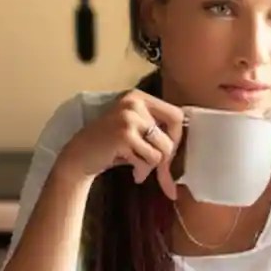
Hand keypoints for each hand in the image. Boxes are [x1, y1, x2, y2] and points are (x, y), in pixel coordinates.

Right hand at [55, 90, 184, 199]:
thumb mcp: (134, 131)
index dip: (177, 138)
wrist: (79, 156)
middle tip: (157, 170)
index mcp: (139, 98)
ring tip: (139, 169)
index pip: (176, 115)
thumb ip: (158, 133)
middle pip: (172, 135)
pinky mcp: (124, 136)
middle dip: (167, 158)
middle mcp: (134, 102)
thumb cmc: (111, 146)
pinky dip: (142, 171)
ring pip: (162, 150)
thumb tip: (191, 153)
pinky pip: (149, 160)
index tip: (169, 153)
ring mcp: (128, 118)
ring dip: (152, 166)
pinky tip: (133, 172)